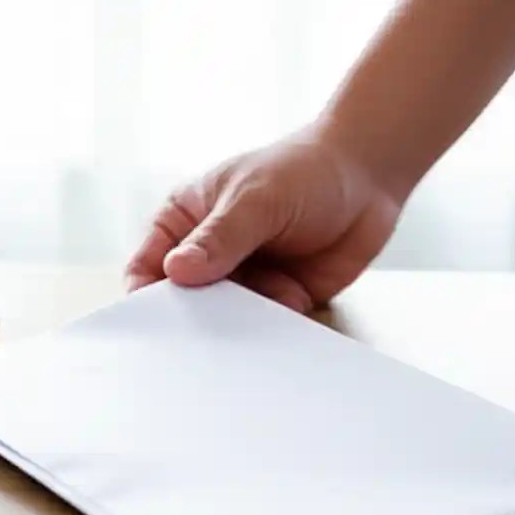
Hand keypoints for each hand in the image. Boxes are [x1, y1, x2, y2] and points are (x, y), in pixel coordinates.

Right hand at [124, 125, 406, 311]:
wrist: (368, 176)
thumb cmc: (301, 170)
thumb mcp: (256, 198)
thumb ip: (220, 237)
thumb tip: (177, 271)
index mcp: (184, 222)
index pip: (148, 265)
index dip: (145, 296)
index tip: (155, 322)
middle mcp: (208, 255)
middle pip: (183, 302)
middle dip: (191, 321)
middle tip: (198, 344)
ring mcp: (243, 279)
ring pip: (225, 320)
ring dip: (237, 328)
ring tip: (250, 327)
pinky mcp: (279, 299)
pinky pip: (266, 328)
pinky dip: (273, 330)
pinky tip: (284, 318)